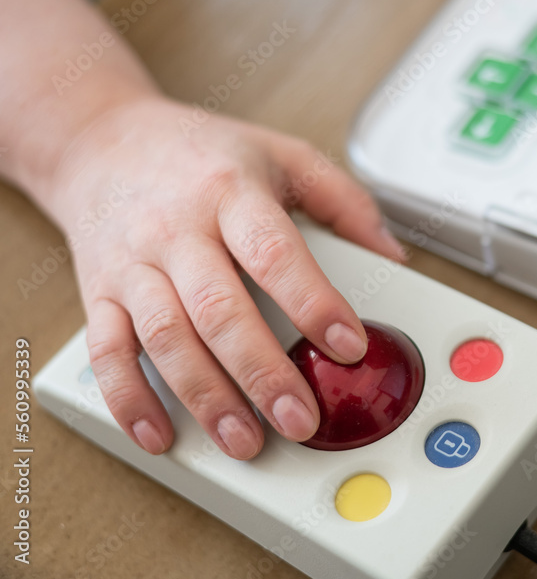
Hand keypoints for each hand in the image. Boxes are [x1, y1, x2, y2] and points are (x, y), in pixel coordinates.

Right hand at [44, 96, 406, 459]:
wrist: (101, 140)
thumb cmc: (202, 154)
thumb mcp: (282, 155)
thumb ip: (343, 201)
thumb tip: (391, 255)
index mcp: (231, 192)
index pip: (275, 252)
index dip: (313, 303)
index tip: (348, 345)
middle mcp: (178, 230)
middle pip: (220, 309)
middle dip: (262, 372)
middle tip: (300, 419)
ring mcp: (135, 264)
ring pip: (166, 338)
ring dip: (205, 397)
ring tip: (244, 440)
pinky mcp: (100, 292)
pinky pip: (107, 351)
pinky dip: (129, 399)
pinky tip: (159, 434)